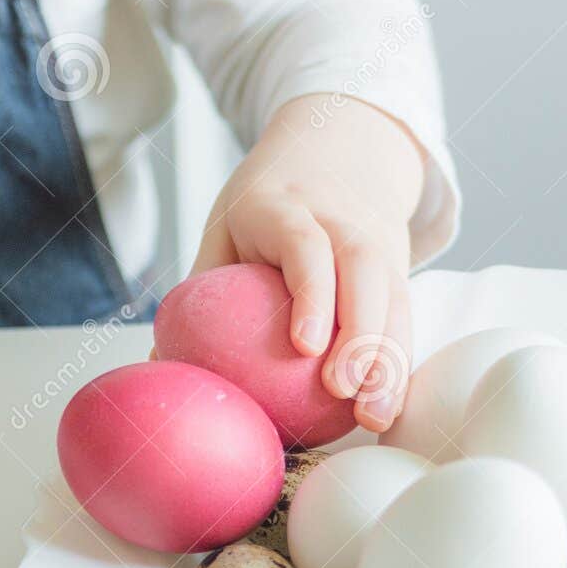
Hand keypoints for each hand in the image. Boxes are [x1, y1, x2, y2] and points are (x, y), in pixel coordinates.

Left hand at [191, 95, 425, 431]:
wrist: (339, 150)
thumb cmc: (265, 205)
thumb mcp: (227, 228)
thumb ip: (201, 286)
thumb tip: (161, 361)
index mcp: (287, 205)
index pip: (307, 246)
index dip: (311, 294)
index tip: (304, 347)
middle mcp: (342, 219)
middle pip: (363, 271)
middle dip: (360, 334)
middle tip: (341, 390)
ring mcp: (379, 240)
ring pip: (394, 297)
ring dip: (390, 360)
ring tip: (374, 417)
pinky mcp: (401, 266)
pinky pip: (405, 315)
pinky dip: (399, 363)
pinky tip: (386, 408)